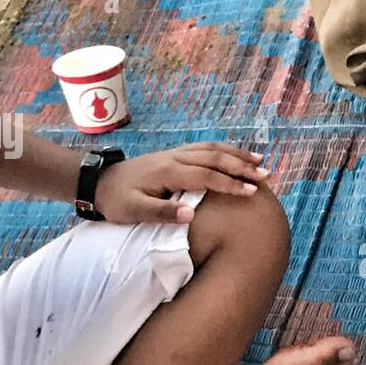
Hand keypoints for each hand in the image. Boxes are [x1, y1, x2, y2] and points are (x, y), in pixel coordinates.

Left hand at [94, 143, 268, 223]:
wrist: (98, 182)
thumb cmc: (116, 201)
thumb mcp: (134, 211)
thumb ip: (161, 213)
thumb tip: (190, 216)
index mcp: (168, 172)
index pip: (207, 176)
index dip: (230, 184)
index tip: (252, 192)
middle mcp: (175, 158)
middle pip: (215, 158)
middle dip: (242, 166)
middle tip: (266, 175)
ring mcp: (175, 154)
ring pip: (211, 149)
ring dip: (236, 154)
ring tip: (259, 161)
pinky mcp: (174, 155)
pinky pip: (204, 148)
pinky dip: (223, 150)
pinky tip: (235, 155)